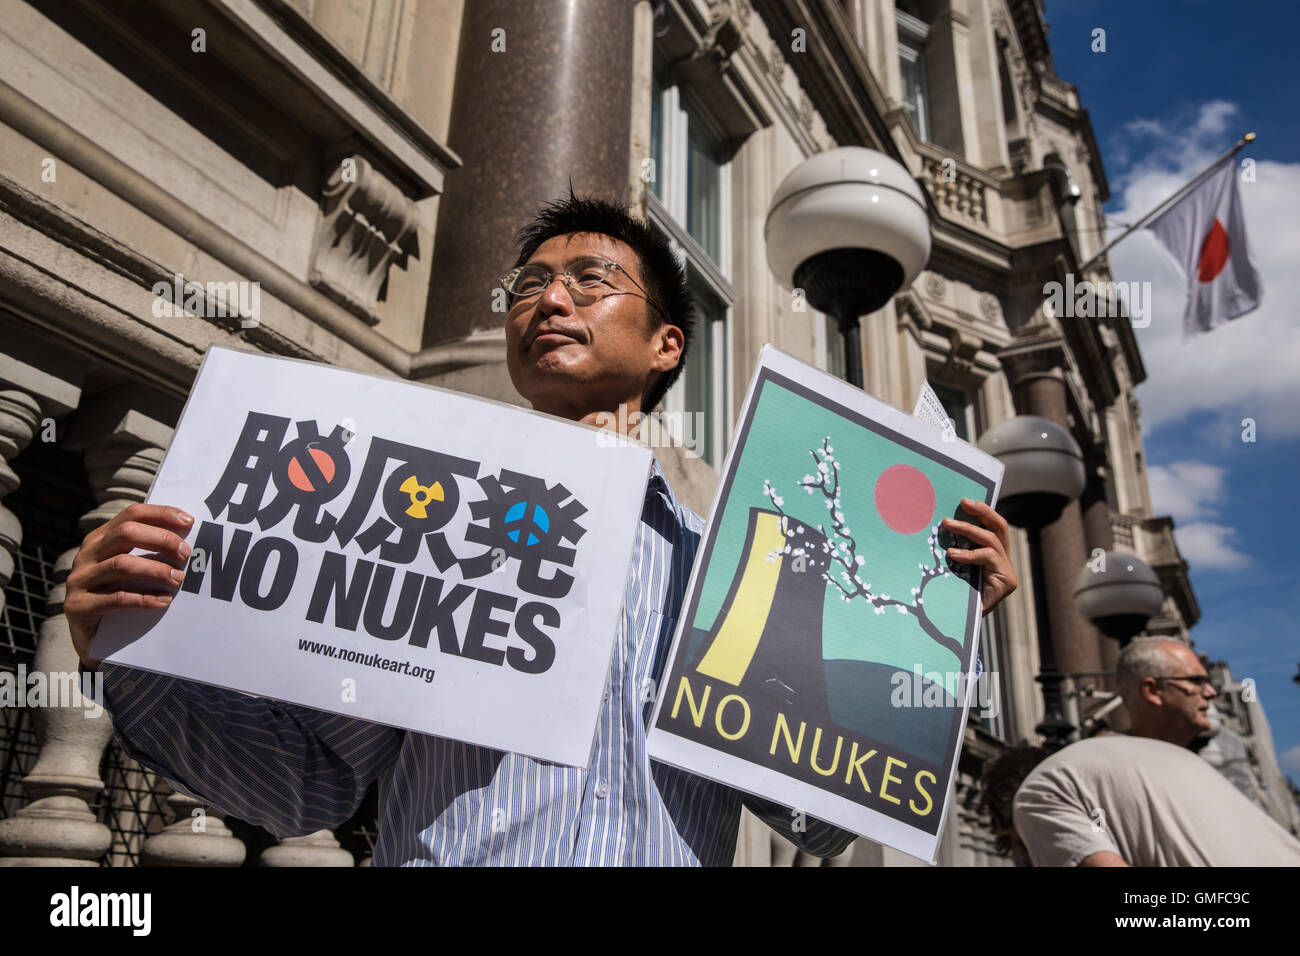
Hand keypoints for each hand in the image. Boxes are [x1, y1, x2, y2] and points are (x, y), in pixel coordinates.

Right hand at [65, 503, 194, 669]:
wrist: (90, 639)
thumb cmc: (118, 596)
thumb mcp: (131, 570)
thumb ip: (148, 552)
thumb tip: (188, 541)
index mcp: (100, 539)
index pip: (131, 514)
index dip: (161, 514)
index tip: (189, 521)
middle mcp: (87, 555)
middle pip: (126, 533)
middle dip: (161, 540)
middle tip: (186, 553)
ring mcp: (80, 579)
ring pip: (121, 565)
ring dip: (156, 570)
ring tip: (178, 579)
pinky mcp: (78, 605)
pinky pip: (116, 598)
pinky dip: (144, 598)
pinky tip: (164, 600)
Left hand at [942, 498, 1016, 613]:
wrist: (959, 627)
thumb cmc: (952, 596)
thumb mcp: (952, 568)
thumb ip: (954, 549)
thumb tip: (939, 525)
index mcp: (992, 555)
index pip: (991, 527)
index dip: (981, 511)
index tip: (963, 500)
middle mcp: (1003, 561)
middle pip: (999, 527)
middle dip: (982, 511)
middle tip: (963, 502)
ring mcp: (1007, 571)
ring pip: (992, 539)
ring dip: (969, 529)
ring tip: (947, 524)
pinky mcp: (1007, 581)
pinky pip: (990, 557)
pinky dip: (970, 553)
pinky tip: (953, 554)